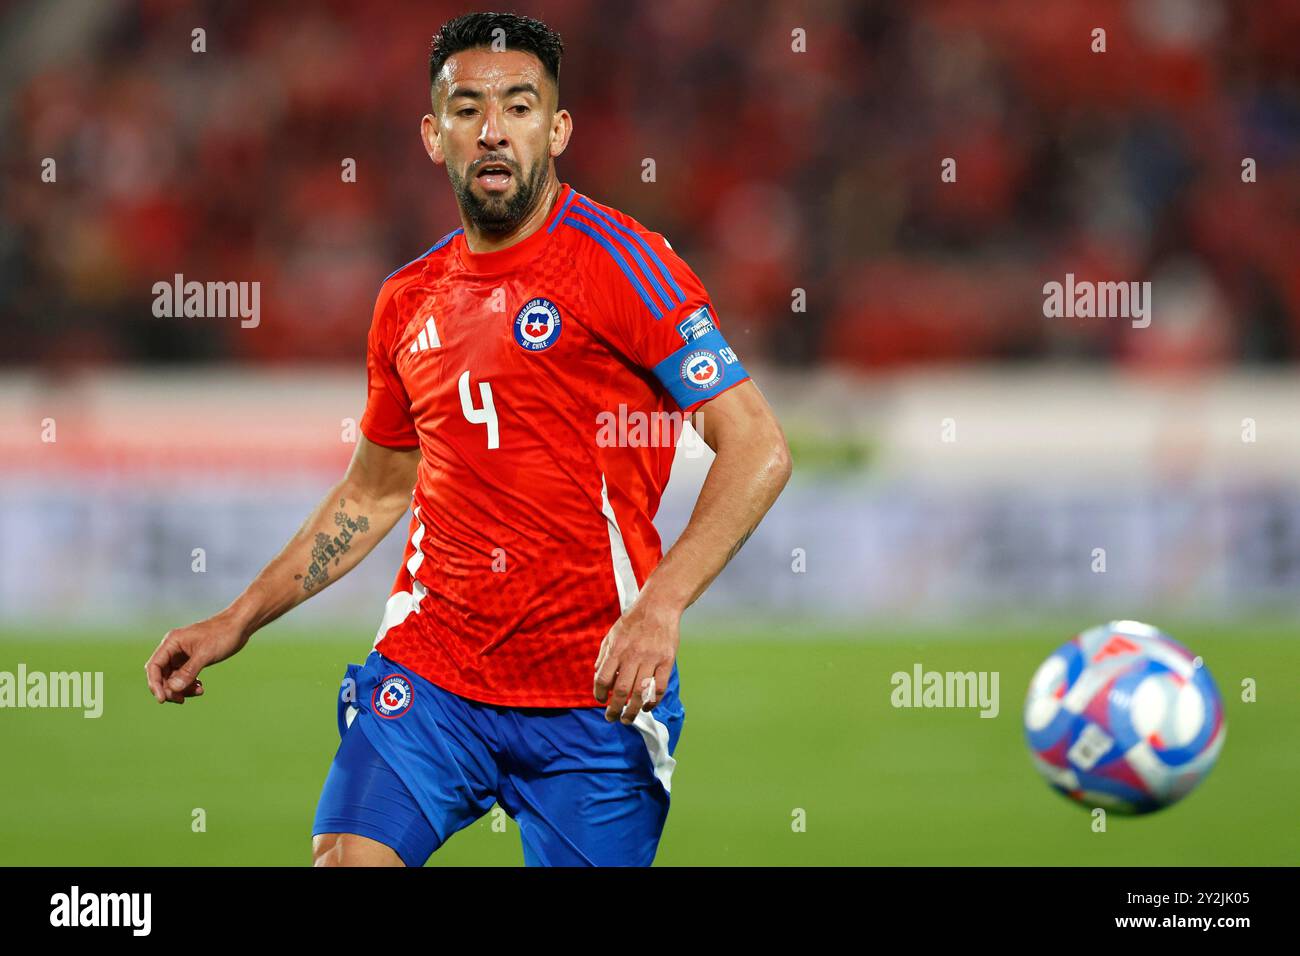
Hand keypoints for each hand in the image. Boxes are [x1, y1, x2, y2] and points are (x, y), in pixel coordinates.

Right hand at [144, 611, 250, 703]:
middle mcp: (174, 648)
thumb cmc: (223, 635)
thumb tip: (173, 689)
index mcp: (172, 642)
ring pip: (173, 678)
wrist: (240, 626)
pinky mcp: (192, 659)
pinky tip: (200, 688)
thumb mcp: (206, 654)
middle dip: (169, 689)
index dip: (155, 684)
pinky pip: (184, 676)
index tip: (162, 699)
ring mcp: (182, 654)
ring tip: (198, 692)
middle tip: (182, 700)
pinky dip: (189, 684)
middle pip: (161, 674)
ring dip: (181, 689)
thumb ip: (189, 671)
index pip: (154, 666)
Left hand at [593, 601, 678, 723]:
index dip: (600, 694)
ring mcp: (651, 659)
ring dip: (632, 710)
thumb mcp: (612, 634)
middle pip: (621, 691)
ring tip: (628, 718)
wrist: (659, 606)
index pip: (603, 679)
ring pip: (640, 693)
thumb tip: (597, 673)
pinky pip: (659, 687)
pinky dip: (653, 701)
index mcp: (617, 650)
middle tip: (612, 718)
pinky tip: (647, 706)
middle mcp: (633, 656)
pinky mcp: (667, 661)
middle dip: (614, 709)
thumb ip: (604, 654)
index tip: (600, 700)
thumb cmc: (634, 620)